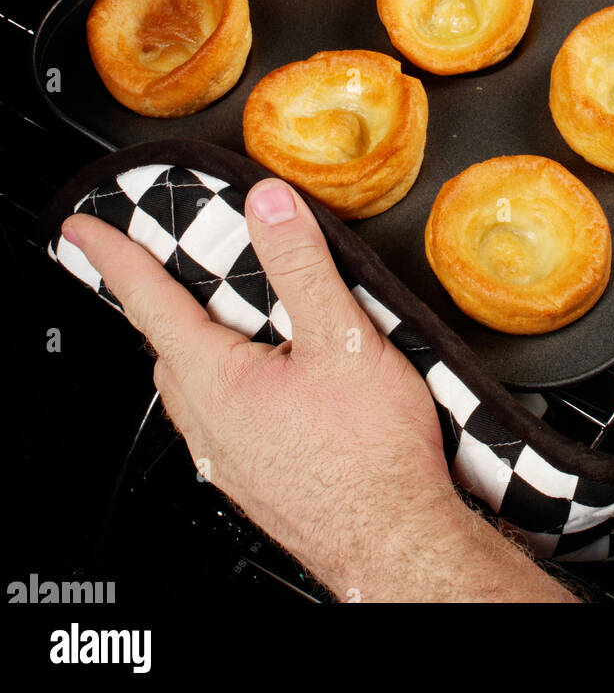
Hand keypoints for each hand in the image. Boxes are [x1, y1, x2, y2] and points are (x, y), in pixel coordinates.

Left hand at [61, 178, 576, 603]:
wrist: (396, 542)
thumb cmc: (372, 456)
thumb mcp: (342, 338)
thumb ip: (300, 264)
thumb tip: (268, 205)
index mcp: (214, 381)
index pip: (148, 301)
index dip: (114, 257)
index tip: (82, 233)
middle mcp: (209, 423)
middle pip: (167, 344)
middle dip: (164, 300)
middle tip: (171, 264)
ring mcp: (228, 457)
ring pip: (194, 384)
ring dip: (201, 343)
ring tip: (235, 317)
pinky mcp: (254, 477)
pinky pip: (222, 416)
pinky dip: (230, 381)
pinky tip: (274, 381)